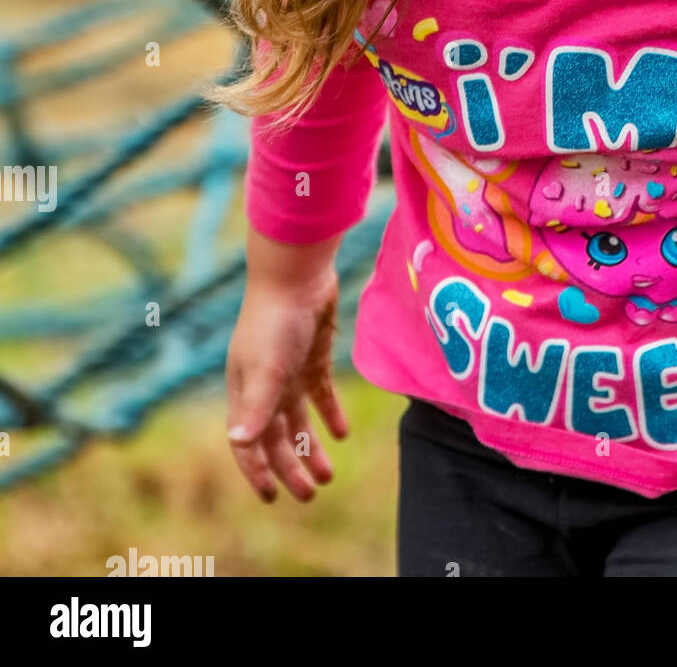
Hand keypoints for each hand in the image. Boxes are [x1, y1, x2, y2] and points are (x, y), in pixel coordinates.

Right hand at [225, 267, 349, 503]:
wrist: (297, 274)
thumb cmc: (275, 321)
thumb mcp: (266, 367)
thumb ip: (256, 406)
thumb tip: (239, 442)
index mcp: (244, 392)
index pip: (246, 442)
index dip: (257, 471)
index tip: (273, 497)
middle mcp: (264, 386)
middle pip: (276, 437)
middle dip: (290, 467)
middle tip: (310, 495)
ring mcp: (289, 372)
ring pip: (299, 421)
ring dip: (311, 448)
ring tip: (327, 476)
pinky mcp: (313, 357)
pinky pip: (321, 394)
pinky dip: (330, 414)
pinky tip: (342, 435)